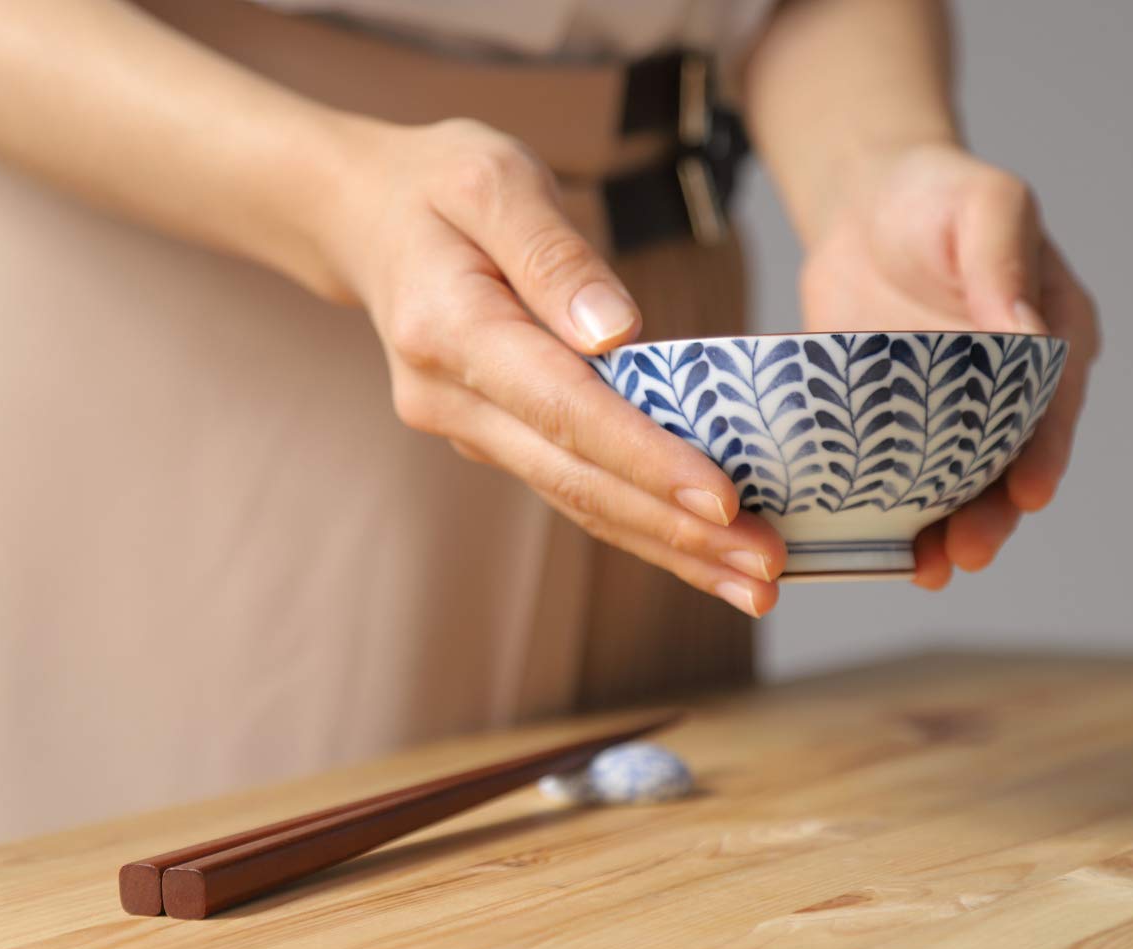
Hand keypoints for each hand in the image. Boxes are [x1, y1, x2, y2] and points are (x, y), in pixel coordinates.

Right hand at [325, 118, 786, 615]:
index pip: (562, 408)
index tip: (722, 498)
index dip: (644, 457)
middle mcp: (450, 399)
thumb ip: (554, 255)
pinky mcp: (494, 439)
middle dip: (675, 530)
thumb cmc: (439, 185)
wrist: (365, 218)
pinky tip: (703, 554)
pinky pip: (571, 488)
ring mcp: (468, 428)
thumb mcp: (497, 181)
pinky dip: (640, 523)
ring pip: (576, 500)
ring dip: (668, 547)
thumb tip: (617, 333)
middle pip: (574, 479)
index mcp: (450, 329)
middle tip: (767, 567)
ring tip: (755, 583)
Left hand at [798, 143, 1099, 588]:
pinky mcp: (887, 423)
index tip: (1029, 492)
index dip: (1044, 453)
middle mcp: (1003, 389)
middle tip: (964, 553)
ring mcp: (943, 412)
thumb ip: (1001, 263)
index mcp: (1049, 339)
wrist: (864, 202)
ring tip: (922, 569)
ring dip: (939, 529)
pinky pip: (888, 476)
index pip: (1054, 407)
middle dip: (990, 514)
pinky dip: (879, 511)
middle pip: (1005, 465)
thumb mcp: (984, 206)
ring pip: (950, 485)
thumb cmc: (936, 194)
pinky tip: (863, 545)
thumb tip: (1025, 333)